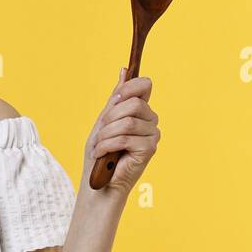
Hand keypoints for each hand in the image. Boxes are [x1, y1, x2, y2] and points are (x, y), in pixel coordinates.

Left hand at [82, 69, 160, 195]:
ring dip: (106, 134)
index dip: (129, 87)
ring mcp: (152, 134)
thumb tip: (124, 70)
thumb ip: (116, 98)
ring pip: (127, 121)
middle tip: (101, 133)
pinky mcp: (149, 149)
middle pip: (133, 103)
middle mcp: (150, 120)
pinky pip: (125, 138)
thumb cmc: (101, 152)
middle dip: (110, 118)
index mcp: (140, 110)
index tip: (116, 98)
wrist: (99, 182)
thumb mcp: (104, 120)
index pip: (144, 85)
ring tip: (99, 146)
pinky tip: (102, 154)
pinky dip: (107, 145)